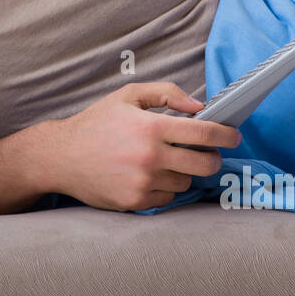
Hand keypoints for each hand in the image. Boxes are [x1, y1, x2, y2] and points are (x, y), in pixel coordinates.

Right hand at [44, 81, 242, 211]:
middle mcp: (150, 157)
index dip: (226, 135)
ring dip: (184, 172)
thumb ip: (166, 93)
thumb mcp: (127, 96)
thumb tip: (199, 106)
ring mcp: (143, 182)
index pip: (205, 133)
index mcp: (151, 127)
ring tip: (166, 162)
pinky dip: (165, 187)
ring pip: (186, 182)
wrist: (60, 157)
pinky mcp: (135, 202)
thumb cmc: (96, 123)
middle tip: (208, 153)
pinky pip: (167, 197)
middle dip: (213, 158)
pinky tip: (150, 175)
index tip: (234, 135)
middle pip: (205, 164)